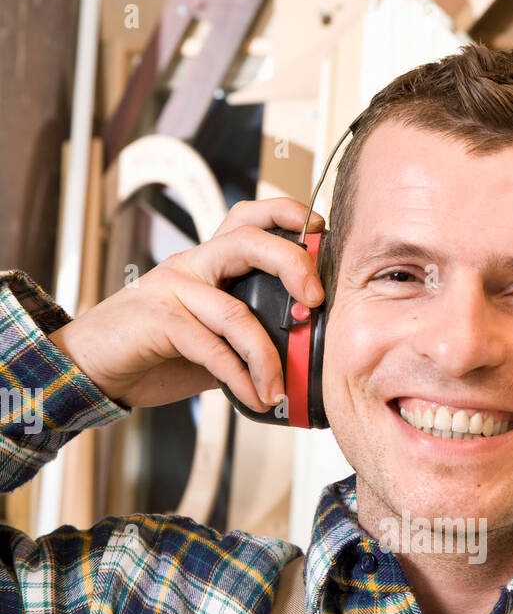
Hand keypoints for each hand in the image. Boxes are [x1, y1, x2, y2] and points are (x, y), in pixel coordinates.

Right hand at [48, 198, 324, 412]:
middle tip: (317, 299)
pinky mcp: (158, 320)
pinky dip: (241, 379)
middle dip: (292, 263)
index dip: (286, 214)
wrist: (91, 367)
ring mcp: (172, 289)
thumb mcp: (210, 339)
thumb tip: (299, 357)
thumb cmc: (153, 353)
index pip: (248, 218)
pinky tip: (256, 399)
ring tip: (279, 388)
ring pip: (236, 311)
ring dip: (267, 358)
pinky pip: (213, 349)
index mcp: (206, 261)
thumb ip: (246, 337)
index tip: (321, 230)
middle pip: (248, 240)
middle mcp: (190, 264)